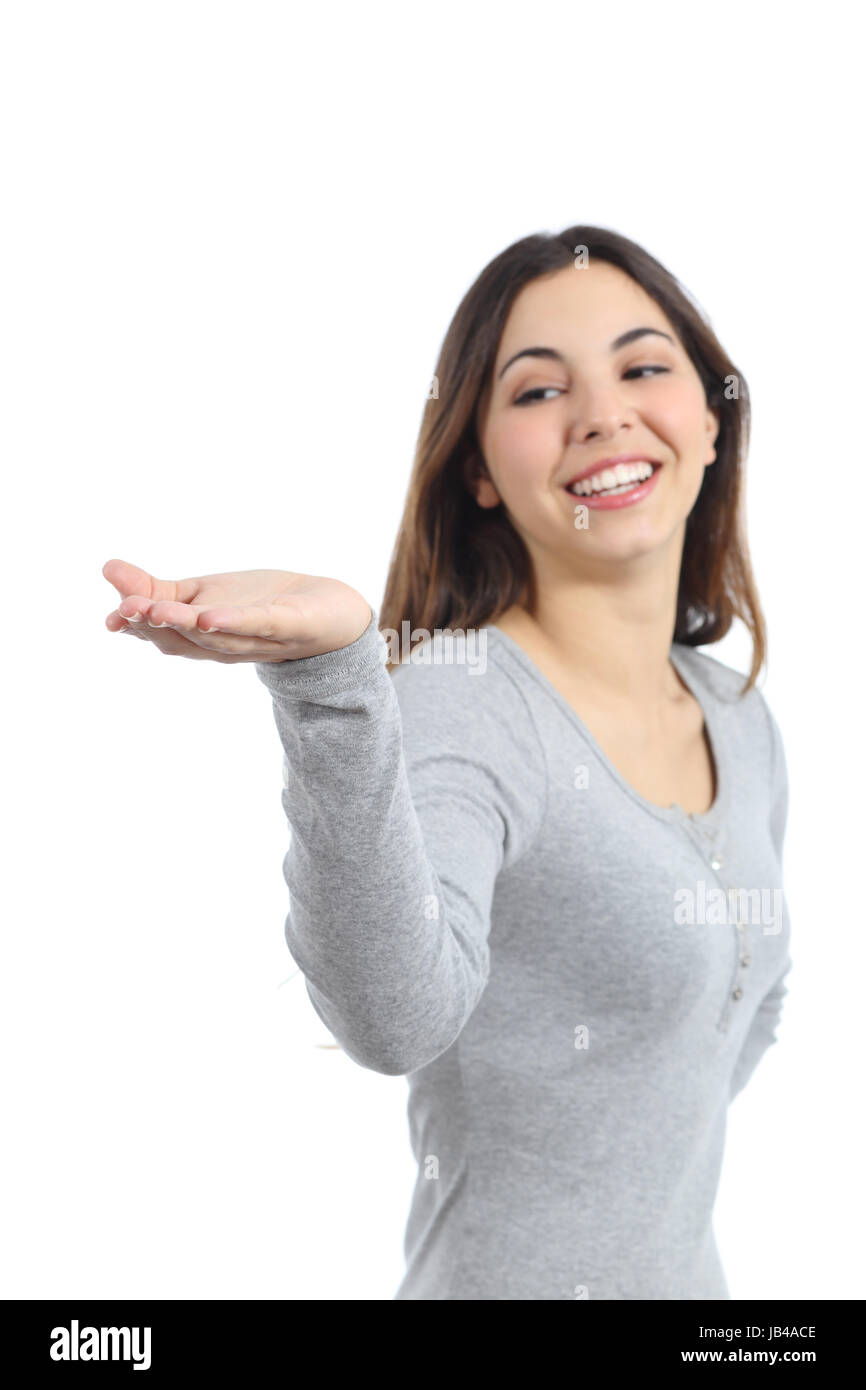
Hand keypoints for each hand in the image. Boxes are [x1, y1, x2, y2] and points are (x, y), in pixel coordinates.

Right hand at [103, 558, 372, 663]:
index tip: (112, 617)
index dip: (137, 627)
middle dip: (153, 625)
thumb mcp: (205, 592)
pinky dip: (234, 622)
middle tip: (125, 611)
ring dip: (184, 625)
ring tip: (157, 611)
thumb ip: (157, 588)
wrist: (331, 613)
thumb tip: (107, 569)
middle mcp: (226, 643)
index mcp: (203, 636)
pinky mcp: (288, 625)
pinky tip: (210, 615)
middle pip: (184, 639)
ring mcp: (258, 638)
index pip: (164, 636)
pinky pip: (258, 626)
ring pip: (215, 636)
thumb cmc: (264, 604)